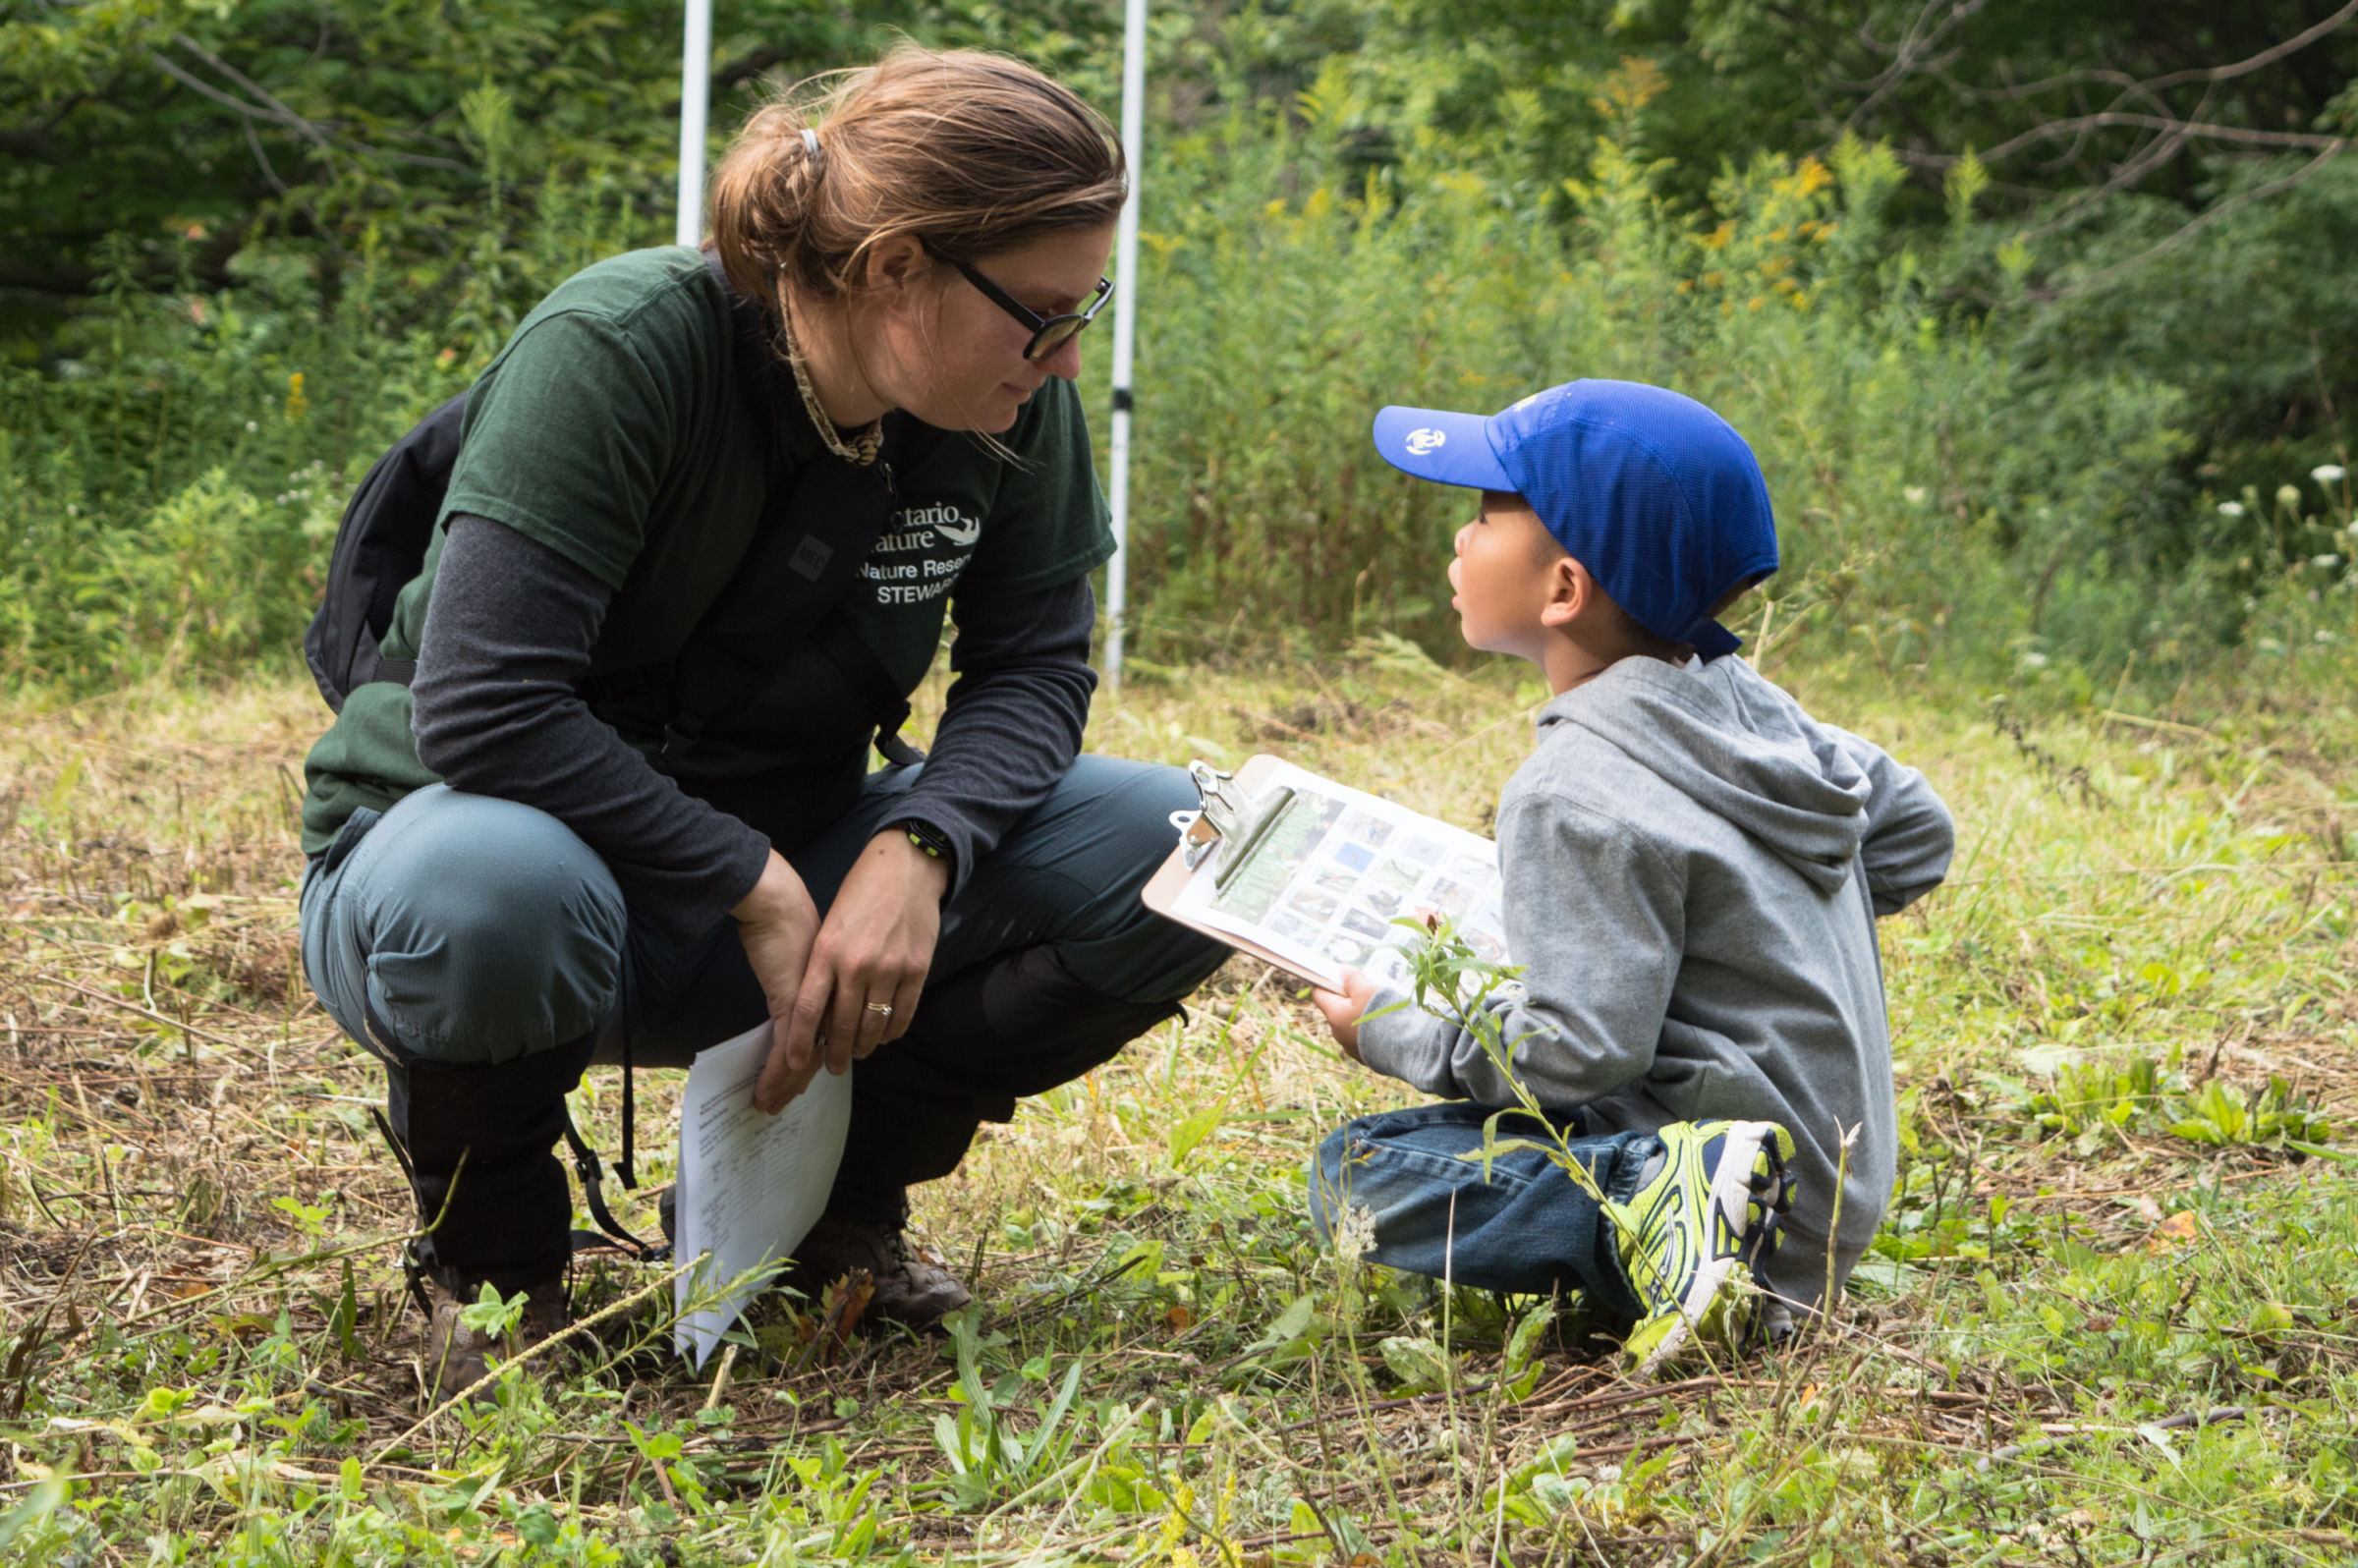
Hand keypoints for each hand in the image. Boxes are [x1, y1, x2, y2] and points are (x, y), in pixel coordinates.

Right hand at [734, 851, 825, 1112]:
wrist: (778, 902)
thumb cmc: (789, 920)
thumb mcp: (805, 956)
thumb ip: (807, 981)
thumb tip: (797, 994)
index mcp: (835, 992)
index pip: (829, 1037)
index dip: (816, 1062)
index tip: (805, 1082)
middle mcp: (829, 1003)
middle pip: (816, 1054)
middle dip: (795, 1084)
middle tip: (784, 1106)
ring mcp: (814, 1006)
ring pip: (801, 1058)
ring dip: (783, 1086)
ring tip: (767, 1106)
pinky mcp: (793, 1004)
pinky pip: (785, 1048)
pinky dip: (774, 1072)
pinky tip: (766, 1089)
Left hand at [776, 829, 949, 1094]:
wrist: (907, 865)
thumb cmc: (861, 892)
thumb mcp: (830, 924)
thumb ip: (826, 964)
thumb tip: (822, 1005)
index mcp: (827, 950)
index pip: (808, 1009)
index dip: (800, 1043)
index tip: (793, 1064)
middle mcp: (857, 964)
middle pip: (842, 1025)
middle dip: (835, 1053)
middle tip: (832, 1067)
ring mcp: (890, 968)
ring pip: (873, 1025)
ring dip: (864, 1046)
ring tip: (857, 1054)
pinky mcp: (917, 968)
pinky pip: (903, 1013)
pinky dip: (892, 1031)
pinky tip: (884, 1037)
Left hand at [1311, 967, 1381, 1062]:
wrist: (1404, 1049)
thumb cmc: (1382, 1016)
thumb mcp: (1367, 990)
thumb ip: (1353, 979)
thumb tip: (1342, 972)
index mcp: (1334, 1015)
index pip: (1319, 994)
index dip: (1327, 982)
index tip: (1341, 977)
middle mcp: (1337, 1033)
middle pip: (1337, 1009)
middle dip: (1349, 998)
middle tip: (1367, 991)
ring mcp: (1350, 1047)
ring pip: (1350, 1024)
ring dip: (1360, 1015)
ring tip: (1380, 1009)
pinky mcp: (1364, 1056)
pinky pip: (1363, 1037)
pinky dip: (1370, 1030)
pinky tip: (1385, 1026)